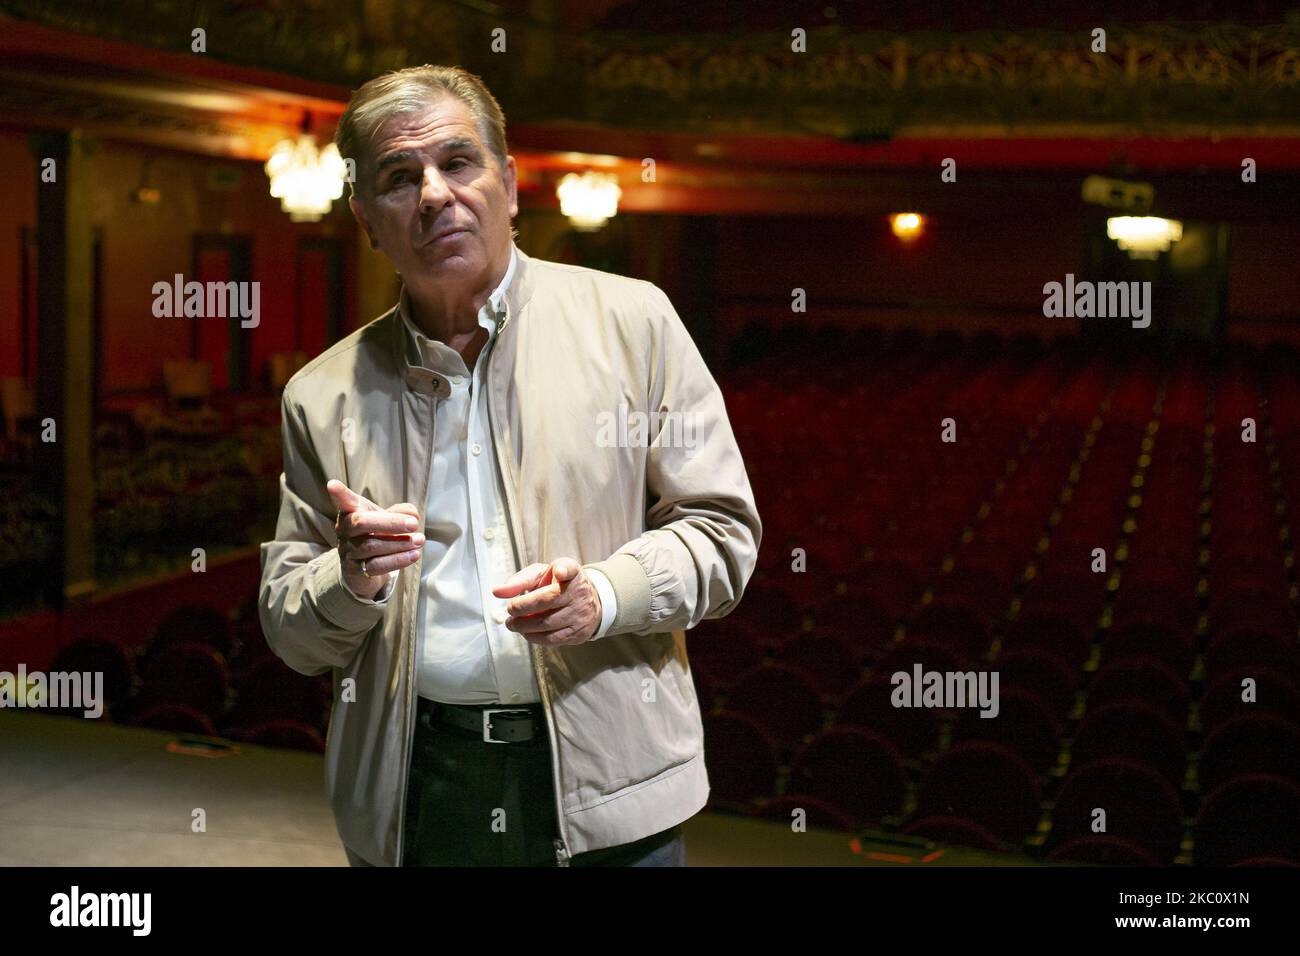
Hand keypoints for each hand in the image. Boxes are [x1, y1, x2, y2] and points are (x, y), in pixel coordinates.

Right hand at [327, 479, 423, 599]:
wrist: (364, 565)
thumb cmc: (375, 533)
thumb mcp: (385, 517)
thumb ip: (400, 512)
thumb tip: (413, 516)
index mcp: (350, 512)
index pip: (343, 501)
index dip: (338, 494)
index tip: (332, 485)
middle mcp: (344, 530)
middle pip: (361, 522)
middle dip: (390, 523)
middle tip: (414, 524)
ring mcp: (347, 550)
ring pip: (371, 546)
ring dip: (400, 543)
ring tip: (420, 540)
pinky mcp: (354, 570)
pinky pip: (377, 565)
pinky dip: (398, 560)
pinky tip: (414, 555)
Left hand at [492, 558, 602, 645]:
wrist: (586, 604)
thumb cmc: (558, 586)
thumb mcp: (542, 575)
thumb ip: (520, 581)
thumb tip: (497, 592)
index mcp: (571, 573)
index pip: (570, 569)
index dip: (564, 570)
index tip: (559, 572)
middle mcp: (579, 593)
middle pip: (548, 601)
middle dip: (523, 607)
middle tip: (510, 609)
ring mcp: (580, 614)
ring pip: (547, 624)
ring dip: (524, 625)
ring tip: (513, 622)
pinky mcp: (578, 633)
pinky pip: (551, 639)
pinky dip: (533, 637)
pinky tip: (526, 631)